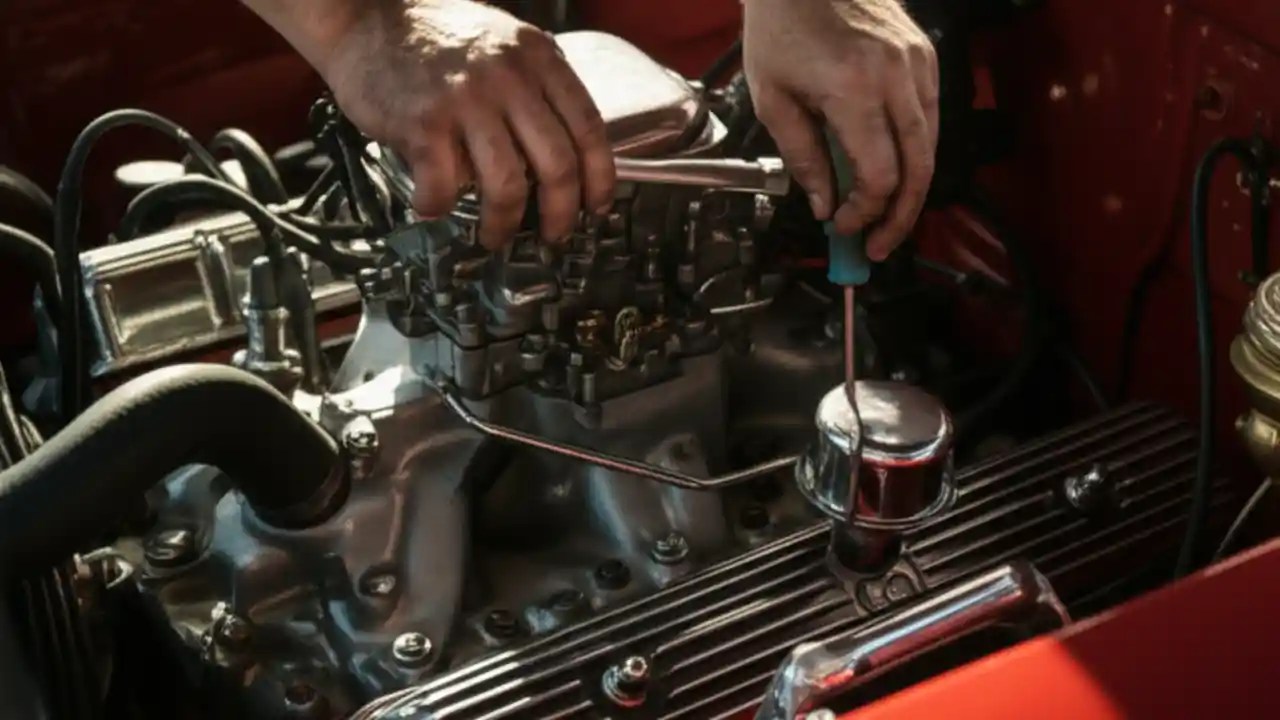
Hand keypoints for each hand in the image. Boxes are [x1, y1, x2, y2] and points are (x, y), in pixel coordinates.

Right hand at [251, 0, 615, 248]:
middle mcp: (507, 75)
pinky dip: (440, 207)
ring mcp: (466, 99)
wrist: (364, 18)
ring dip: (504, 224)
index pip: (588, 127)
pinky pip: (446, 187)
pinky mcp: (424, 123)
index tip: (597, 207)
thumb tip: (566, 152)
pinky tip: (434, 204)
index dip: (599, 178)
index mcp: (537, 57)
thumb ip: (536, 87)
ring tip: (494, 234)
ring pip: (508, 186)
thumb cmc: (433, 38)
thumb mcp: (503, 43)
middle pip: (557, 165)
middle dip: (560, 214)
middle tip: (553, 235)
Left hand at [743, 0, 938, 259]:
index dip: (866, 213)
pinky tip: (892, 168)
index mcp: (854, 88)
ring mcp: (916, 62)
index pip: (881, 175)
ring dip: (911, 188)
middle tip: (880, 246)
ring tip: (886, 215)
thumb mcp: (772, 98)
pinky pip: (929, 115)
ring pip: (931, 145)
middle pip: (919, 169)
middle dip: (901, 217)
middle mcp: (896, 76)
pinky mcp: (923, 54)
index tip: (844, 227)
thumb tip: (823, 203)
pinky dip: (915, 150)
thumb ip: (802, 156)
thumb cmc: (780, 22)